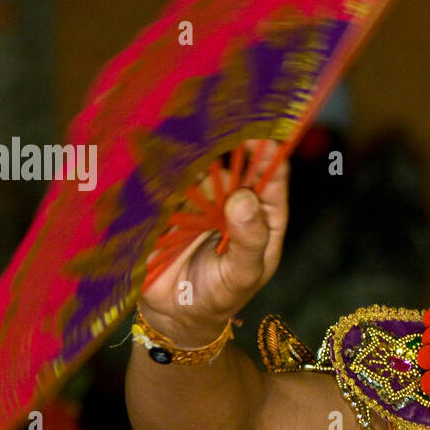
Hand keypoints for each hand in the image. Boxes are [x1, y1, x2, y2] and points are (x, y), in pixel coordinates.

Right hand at [139, 139, 288, 345]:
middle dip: (229, 136)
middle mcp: (233, 199)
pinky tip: (157, 149)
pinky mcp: (169, 203)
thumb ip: (249, 238)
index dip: (269, 148)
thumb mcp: (242, 273)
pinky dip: (163, 163)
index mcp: (263, 214)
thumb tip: (244, 197)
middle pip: (235, 159)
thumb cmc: (220, 296)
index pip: (272, 172)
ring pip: (199, 163)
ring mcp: (201, 199)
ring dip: (193, 145)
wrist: (175, 316)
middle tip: (219, 114)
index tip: (261, 129)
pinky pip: (167, 178)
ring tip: (187, 124)